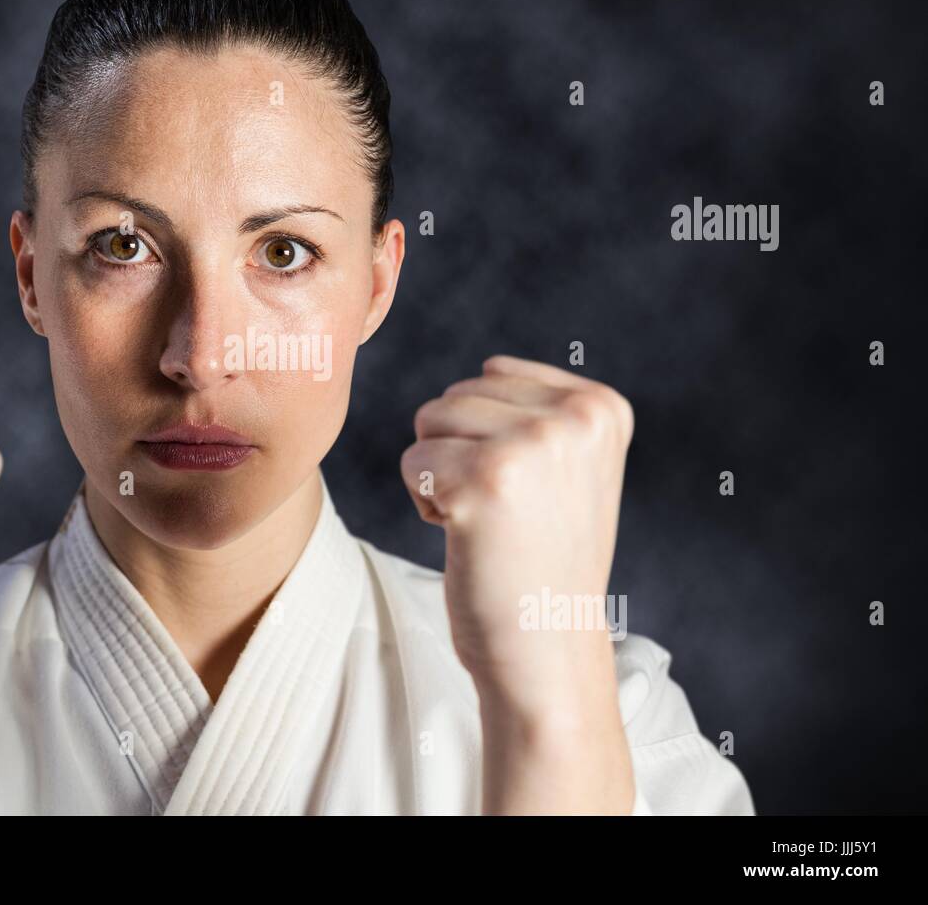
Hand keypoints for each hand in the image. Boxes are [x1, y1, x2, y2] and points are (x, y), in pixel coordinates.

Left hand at [401, 354, 633, 713]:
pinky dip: (424, 502)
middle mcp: (575, 418)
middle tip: (504, 514)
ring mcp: (532, 445)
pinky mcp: (485, 480)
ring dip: (440, 475)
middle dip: (459, 453)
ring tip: (487, 522)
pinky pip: (412, 462)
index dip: (490, 439)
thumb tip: (489, 364)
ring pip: (429, 421)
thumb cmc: (544, 561)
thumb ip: (543, 411)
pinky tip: (467, 537)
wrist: (547, 650)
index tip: (530, 492)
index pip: (494, 375)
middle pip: (457, 395)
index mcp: (602, 407)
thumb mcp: (572, 470)